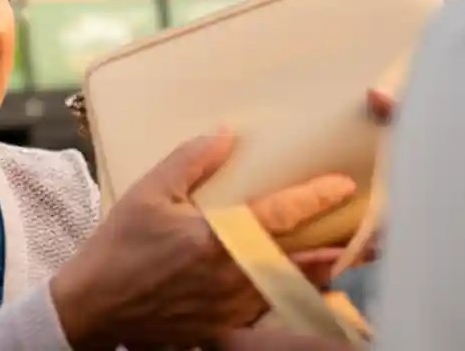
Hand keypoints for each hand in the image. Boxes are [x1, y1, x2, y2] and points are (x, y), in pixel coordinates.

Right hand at [50, 130, 356, 349]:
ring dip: (321, 275)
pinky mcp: (220, 331)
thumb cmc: (118, 246)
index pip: (279, 216)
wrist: (92, 306)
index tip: (344, 186)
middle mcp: (228, 277)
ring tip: (349, 258)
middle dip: (338, 246)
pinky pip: (266, 318)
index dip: (315, 199)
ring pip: (288, 292)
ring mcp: (227, 309)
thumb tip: (226, 132)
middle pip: (299, 261)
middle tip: (372, 234)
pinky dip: (290, 305)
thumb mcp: (150, 191)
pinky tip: (308, 295)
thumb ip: (191, 159)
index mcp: (214, 240)